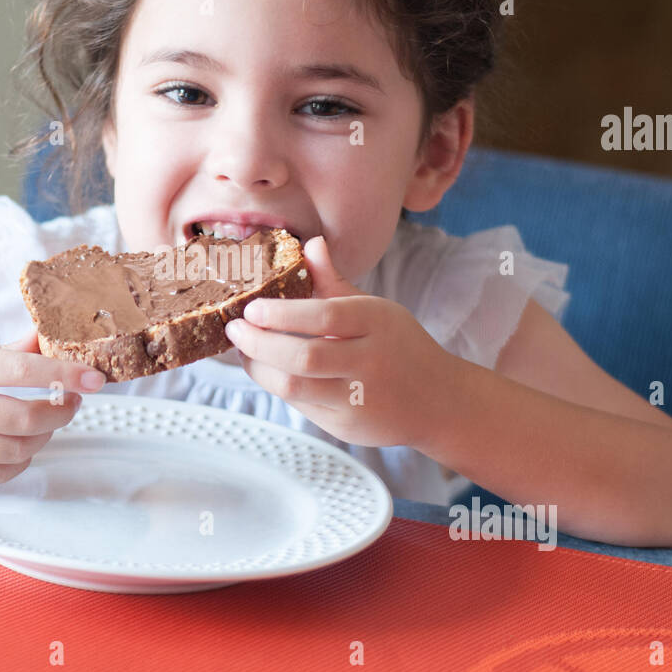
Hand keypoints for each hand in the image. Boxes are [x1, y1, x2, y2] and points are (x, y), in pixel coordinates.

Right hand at [0, 327, 105, 483]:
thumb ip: (3, 351)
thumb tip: (50, 344)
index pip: (21, 372)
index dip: (65, 376)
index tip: (95, 378)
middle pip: (25, 419)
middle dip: (62, 412)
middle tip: (73, 400)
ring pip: (15, 451)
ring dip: (45, 437)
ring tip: (48, 419)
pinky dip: (19, 461)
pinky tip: (22, 444)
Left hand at [223, 235, 445, 448]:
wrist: (437, 402)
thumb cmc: (399, 346)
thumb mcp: (376, 310)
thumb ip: (335, 283)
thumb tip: (309, 244)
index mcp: (378, 324)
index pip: (325, 316)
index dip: (282, 313)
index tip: (251, 308)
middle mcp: (370, 362)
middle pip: (304, 356)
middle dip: (259, 343)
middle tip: (234, 329)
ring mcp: (359, 400)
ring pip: (295, 388)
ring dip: (259, 369)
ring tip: (243, 351)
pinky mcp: (346, 427)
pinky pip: (301, 406)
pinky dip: (277, 386)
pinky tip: (266, 370)